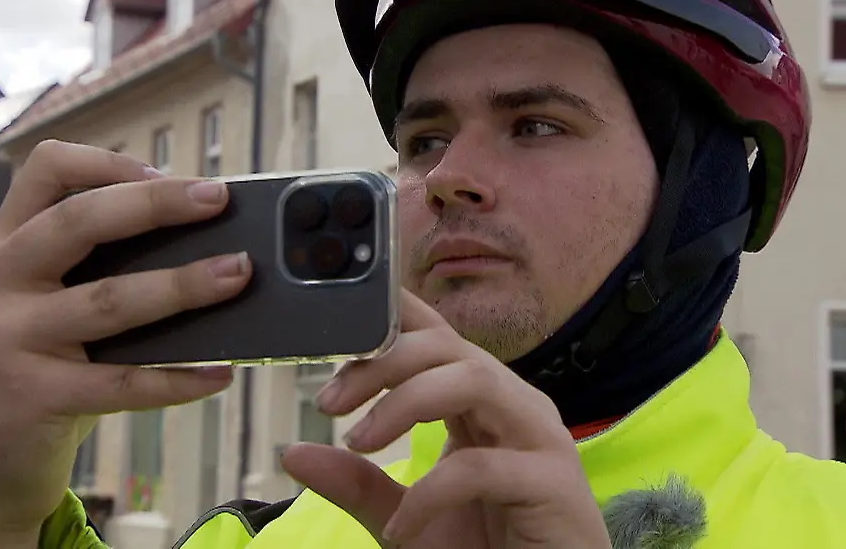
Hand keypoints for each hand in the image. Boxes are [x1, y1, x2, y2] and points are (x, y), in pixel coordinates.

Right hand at [0, 140, 252, 546]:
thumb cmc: (41, 370)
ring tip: (238, 274)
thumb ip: (97, 269)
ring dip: (183, 284)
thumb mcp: (48, 305)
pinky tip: (219, 373)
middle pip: (78, 221)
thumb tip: (206, 242)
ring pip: (108, 299)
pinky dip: (177, 378)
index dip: (105, 162)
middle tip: (218, 201)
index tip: (164, 172)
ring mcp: (5, 338)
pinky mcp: (30, 395)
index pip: (43, 172)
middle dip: (156, 204)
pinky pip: (122, 381)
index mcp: (3, 247)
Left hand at [281, 290, 610, 547]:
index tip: (332, 338)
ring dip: (406, 402)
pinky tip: (400, 530)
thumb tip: (293, 452)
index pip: (436, 336)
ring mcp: (540, 439)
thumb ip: (357, 482)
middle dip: (382, 362)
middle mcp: (514, 406)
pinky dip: (430, 493)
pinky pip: (481, 466)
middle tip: (328, 402)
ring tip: (360, 443)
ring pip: (472, 379)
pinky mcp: (553, 482)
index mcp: (481, 401)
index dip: (390, 318)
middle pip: (448, 347)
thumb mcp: (404, 516)